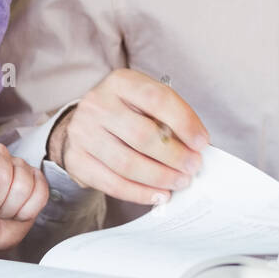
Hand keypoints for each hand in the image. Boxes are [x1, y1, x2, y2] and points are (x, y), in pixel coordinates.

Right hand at [48, 69, 209, 205]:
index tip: (202, 142)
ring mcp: (83, 133)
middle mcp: (97, 104)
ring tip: (180, 182)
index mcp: (120, 82)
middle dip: (174, 155)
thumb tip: (197, 146)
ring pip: (127, 163)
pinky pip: (112, 183)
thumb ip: (168, 118)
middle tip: (193, 167)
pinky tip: (158, 195)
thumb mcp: (144, 102)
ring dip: (160, 177)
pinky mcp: (77, 160)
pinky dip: (140, 193)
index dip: (184, 122)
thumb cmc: (125, 113)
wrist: (82, 125)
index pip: (157, 98)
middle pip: (142, 135)